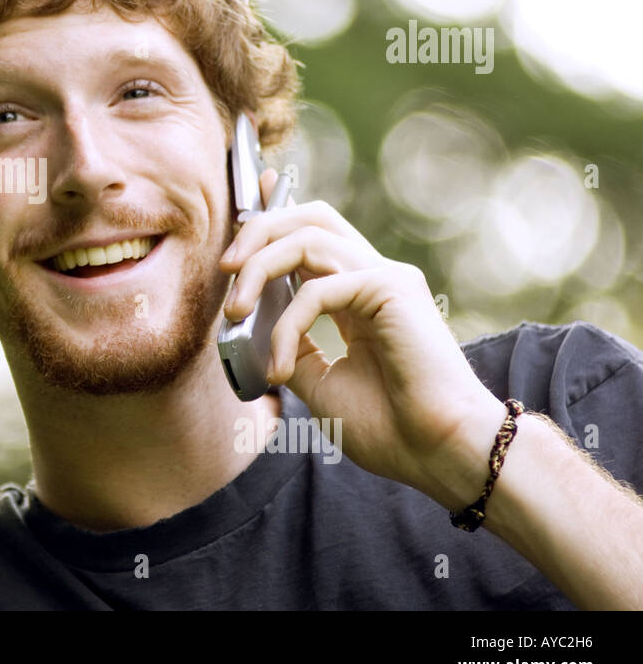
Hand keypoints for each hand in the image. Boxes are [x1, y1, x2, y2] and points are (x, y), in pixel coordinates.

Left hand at [219, 169, 506, 507]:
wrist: (440, 455)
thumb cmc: (391, 428)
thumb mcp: (320, 383)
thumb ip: (291, 346)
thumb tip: (251, 328)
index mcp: (358, 293)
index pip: (312, 233)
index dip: (275, 213)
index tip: (240, 209)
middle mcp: (374, 275)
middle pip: (309, 217)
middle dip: (258, 230)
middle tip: (225, 269)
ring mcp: (386, 277)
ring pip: (308, 238)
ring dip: (259, 268)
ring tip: (236, 312)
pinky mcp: (392, 289)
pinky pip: (317, 288)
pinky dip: (287, 325)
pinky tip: (281, 368)